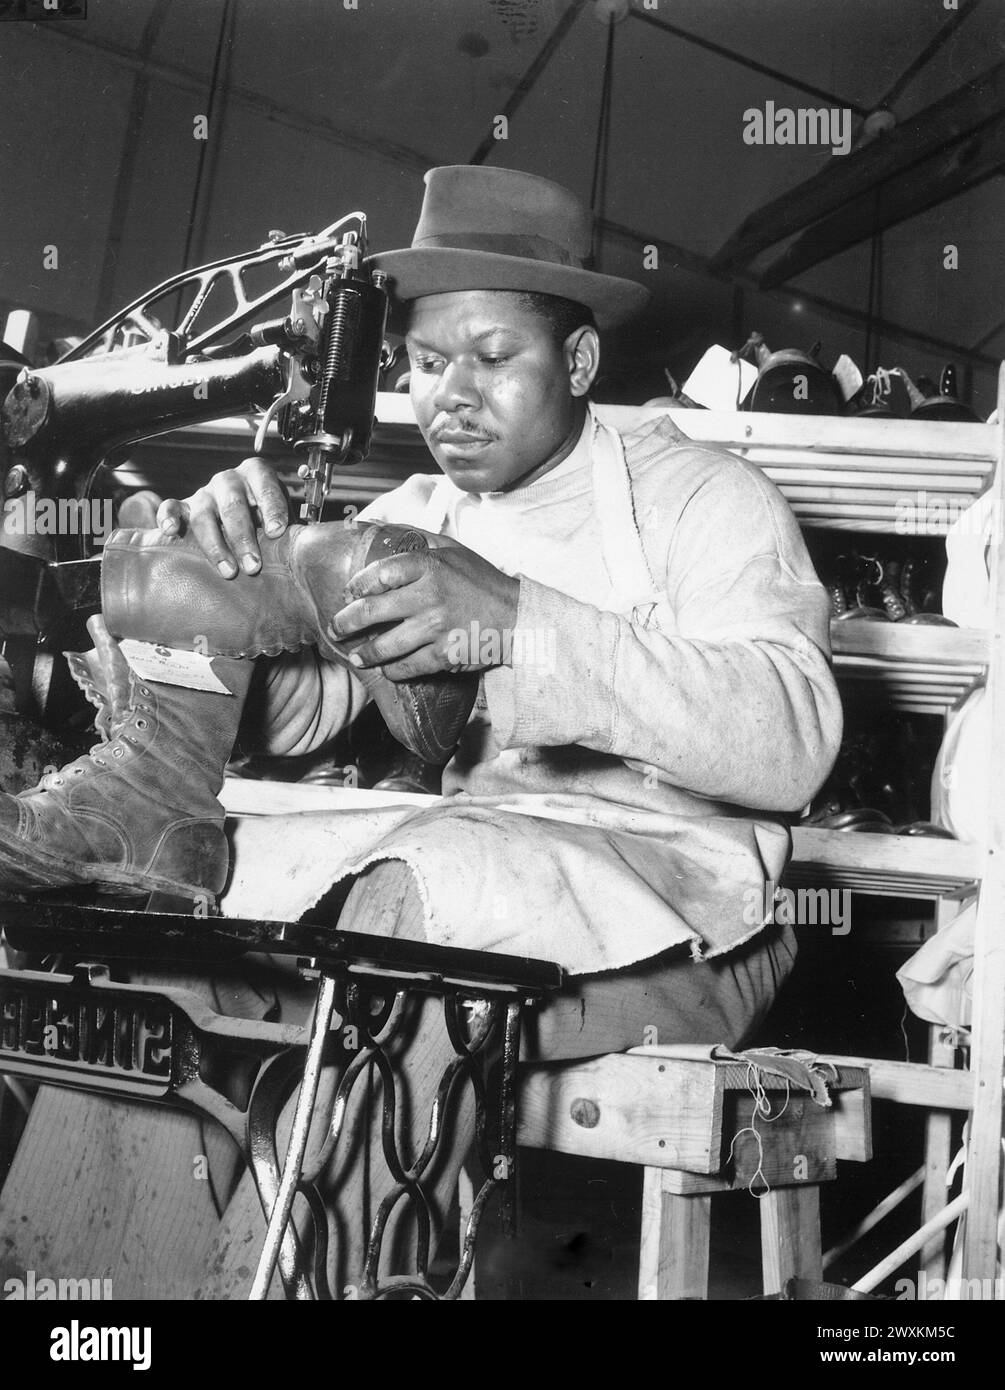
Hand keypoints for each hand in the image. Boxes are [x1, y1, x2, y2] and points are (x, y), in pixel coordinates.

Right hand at [156, 457, 289, 576]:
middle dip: (244, 537)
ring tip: (228, 571)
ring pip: (204, 514)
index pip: (265, 485)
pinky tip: (170, 532)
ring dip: (216, 545)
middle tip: (254, 565)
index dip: (272, 507)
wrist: (241, 517)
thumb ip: (288, 527)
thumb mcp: (281, 517)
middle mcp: (229, 480)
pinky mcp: (184, 506)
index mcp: (257, 474)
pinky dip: (167, 517)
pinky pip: (170, 507)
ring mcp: (204, 493)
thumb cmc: (265, 519)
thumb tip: (300, 549)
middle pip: (233, 505)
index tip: (278, 532)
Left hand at [330, 539, 520, 678]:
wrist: (516, 617)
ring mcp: (435, 628)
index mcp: (429, 566)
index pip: (379, 573)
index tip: (349, 592)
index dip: (357, 585)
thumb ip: (418, 538)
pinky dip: (392, 670)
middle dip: (346, 623)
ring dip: (364, 654)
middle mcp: (428, 596)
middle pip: (371, 611)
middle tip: (336, 628)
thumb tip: (381, 526)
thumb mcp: (453, 549)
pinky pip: (406, 667)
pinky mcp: (443, 655)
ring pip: (384, 646)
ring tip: (355, 656)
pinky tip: (387, 669)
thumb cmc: (481, 581)